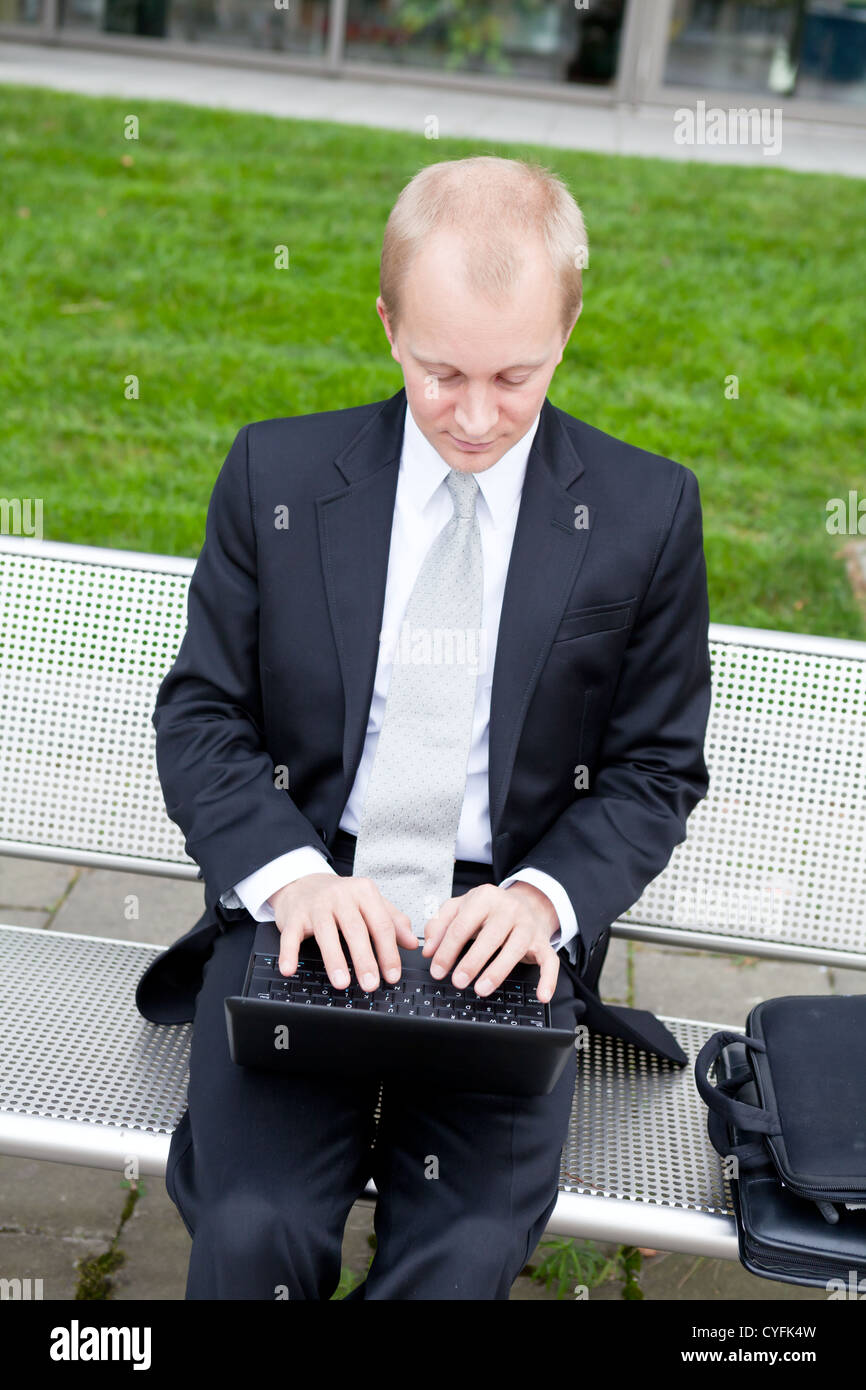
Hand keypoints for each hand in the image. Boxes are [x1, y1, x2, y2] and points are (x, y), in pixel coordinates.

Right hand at [268, 874, 417, 991]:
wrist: (303, 882)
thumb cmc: (341, 898)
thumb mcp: (370, 903)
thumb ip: (393, 921)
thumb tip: (411, 943)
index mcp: (364, 892)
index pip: (381, 924)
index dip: (388, 952)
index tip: (392, 975)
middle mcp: (340, 896)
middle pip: (355, 930)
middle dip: (364, 959)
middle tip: (371, 984)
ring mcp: (316, 905)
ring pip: (326, 933)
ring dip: (334, 960)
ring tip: (342, 982)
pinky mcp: (294, 916)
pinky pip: (290, 936)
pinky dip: (289, 954)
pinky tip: (290, 969)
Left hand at [420, 881, 559, 1002]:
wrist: (527, 902)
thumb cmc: (488, 909)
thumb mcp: (460, 907)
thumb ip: (440, 924)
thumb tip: (428, 950)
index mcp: (484, 898)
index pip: (461, 925)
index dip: (446, 950)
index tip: (437, 969)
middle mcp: (509, 909)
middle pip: (489, 937)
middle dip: (471, 962)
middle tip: (457, 981)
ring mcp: (528, 925)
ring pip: (515, 949)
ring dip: (497, 971)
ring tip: (481, 988)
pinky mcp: (543, 942)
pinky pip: (550, 961)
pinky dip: (548, 979)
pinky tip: (541, 995)